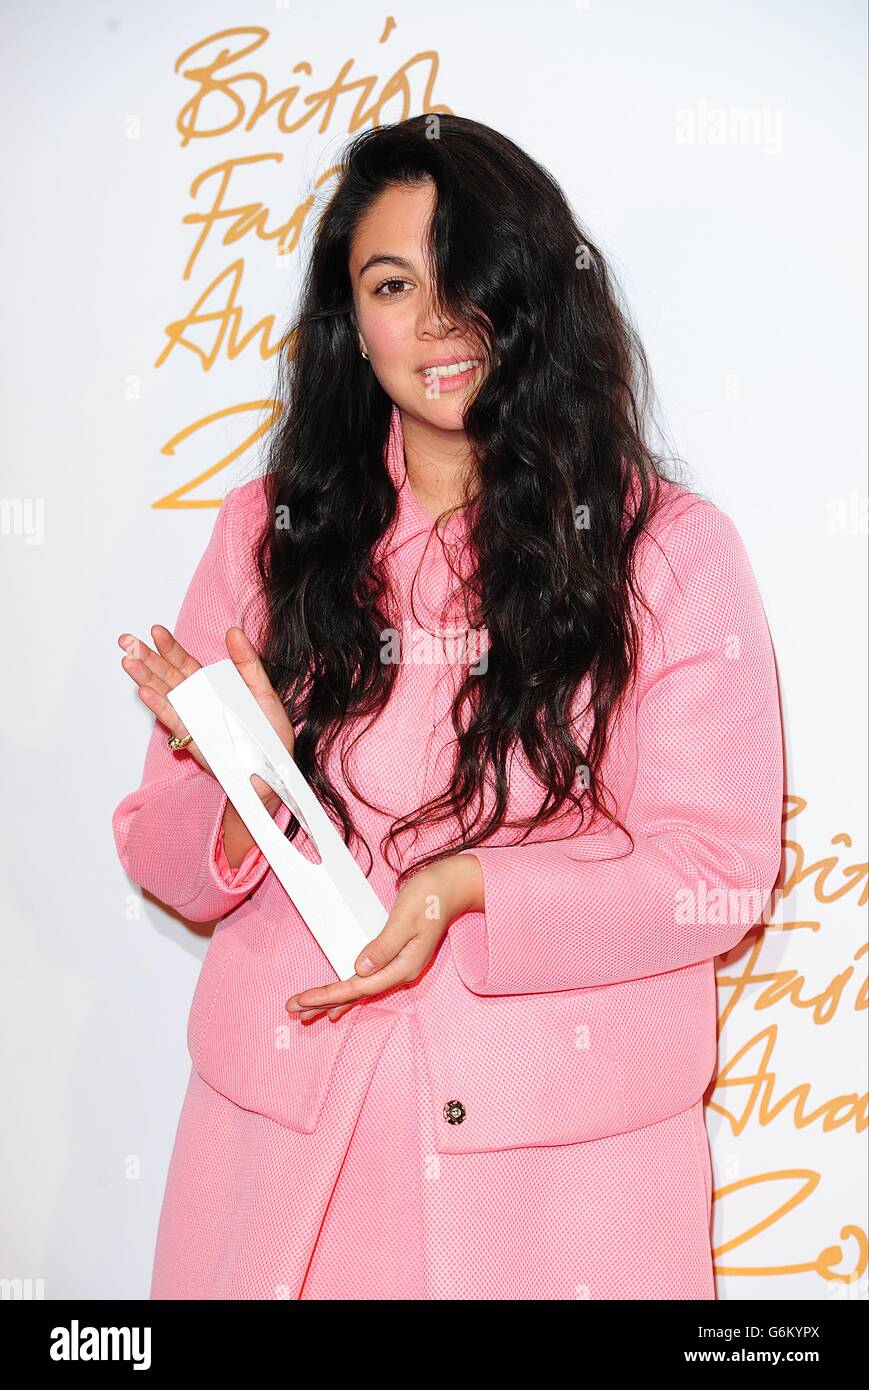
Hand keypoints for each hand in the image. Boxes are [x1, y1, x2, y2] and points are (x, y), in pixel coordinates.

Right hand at [117, 623, 294, 805]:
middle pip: (168, 677)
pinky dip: (161, 707)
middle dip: (146, 658)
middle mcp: (199, 702)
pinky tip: (146, 691)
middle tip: (126, 640)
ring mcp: (194, 720)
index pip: (186, 664)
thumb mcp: (262, 689)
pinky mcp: (195, 739)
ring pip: (165, 696)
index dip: (170, 648)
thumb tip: (234, 632)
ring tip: (129, 662)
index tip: (155, 631)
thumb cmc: (268, 732)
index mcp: (213, 687)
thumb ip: (247, 662)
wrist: (274, 768)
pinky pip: (175, 720)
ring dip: (146, 679)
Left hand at [286, 853, 484, 1021]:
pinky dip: (349, 989)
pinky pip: (367, 979)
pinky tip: (338, 1002)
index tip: (304, 1000)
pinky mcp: (395, 957)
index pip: (359, 987)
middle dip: (323, 1002)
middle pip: (356, 993)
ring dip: (333, 999)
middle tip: (293, 1010)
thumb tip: (361, 969)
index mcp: (403, 966)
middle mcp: (401, 971)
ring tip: (307, 1012)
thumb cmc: (431, 897)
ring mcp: (398, 966)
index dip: (329, 995)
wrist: (452, 887)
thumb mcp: (405, 918)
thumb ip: (384, 946)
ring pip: (360, 989)